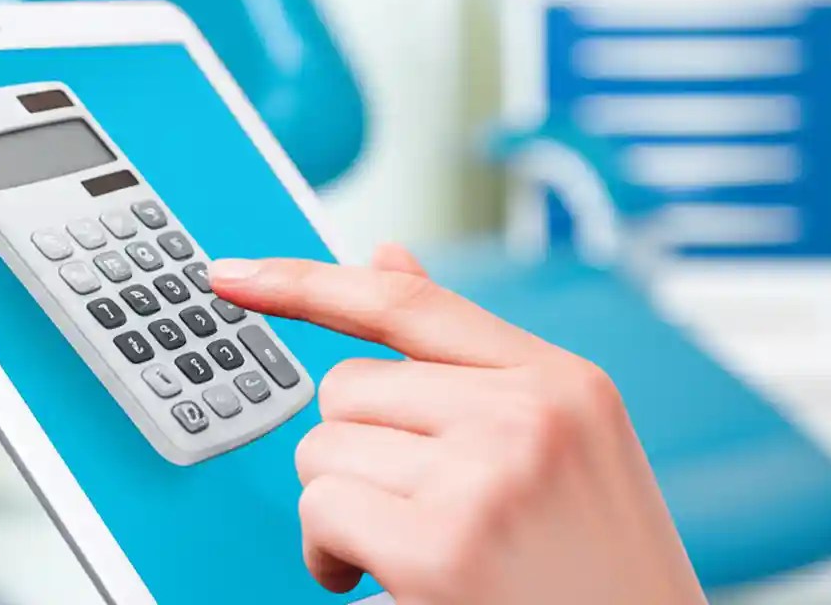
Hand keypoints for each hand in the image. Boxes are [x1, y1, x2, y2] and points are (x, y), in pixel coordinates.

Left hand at [211, 244, 705, 604]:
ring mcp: (485, 476)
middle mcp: (527, 414)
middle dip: (355, 454)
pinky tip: (380, 583)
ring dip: (340, 509)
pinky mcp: (441, 548)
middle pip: (347, 389)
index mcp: (562, 382)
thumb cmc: (598, 574)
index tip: (232, 276)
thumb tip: (386, 258)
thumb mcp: (562, 448)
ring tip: (406, 551)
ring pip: (324, 452)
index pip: (408, 303)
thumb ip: (469, 359)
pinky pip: (321, 514)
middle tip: (405, 509)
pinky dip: (329, 556)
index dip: (306, 282)